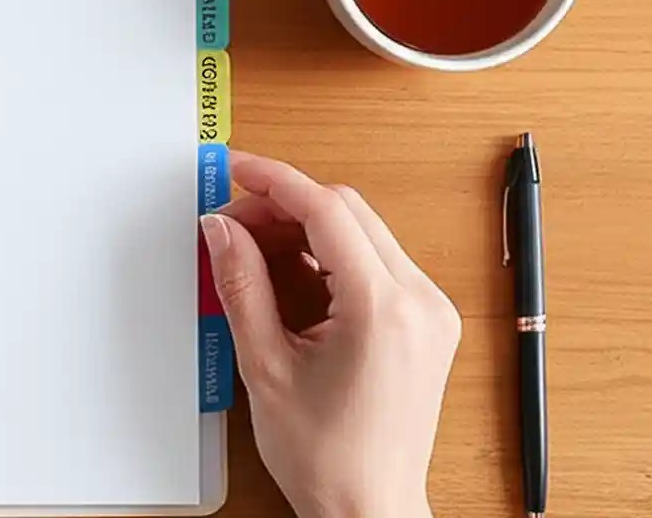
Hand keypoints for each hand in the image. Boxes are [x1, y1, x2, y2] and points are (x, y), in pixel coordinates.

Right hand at [199, 153, 461, 517]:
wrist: (370, 506)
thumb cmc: (327, 457)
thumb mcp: (265, 366)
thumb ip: (241, 285)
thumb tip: (221, 229)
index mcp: (383, 309)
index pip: (327, 211)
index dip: (275, 181)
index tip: (237, 168)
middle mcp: (419, 300)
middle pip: (347, 212)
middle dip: (283, 205)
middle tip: (231, 222)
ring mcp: (430, 308)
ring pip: (361, 230)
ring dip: (305, 227)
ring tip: (252, 250)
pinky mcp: (425, 319)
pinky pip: (374, 259)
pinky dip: (328, 253)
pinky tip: (289, 271)